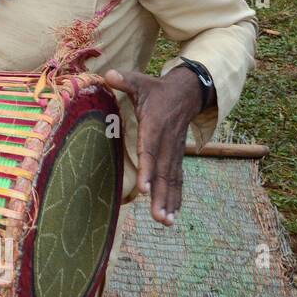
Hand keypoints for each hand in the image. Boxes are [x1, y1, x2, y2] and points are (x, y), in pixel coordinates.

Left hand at [103, 67, 205, 226]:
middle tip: (157, 217)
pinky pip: (178, 179)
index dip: (146, 169)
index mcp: (155, 126)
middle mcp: (167, 142)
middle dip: (160, 196)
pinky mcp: (177, 156)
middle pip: (163, 172)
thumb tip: (108, 75)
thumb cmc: (157, 90)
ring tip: (164, 222)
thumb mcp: (141, 82)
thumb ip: (125, 80)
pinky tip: (173, 215)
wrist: (188, 93)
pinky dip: (176, 197)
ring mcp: (174, 151)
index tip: (143, 188)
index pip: (149, 150)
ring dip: (169, 202)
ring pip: (172, 180)